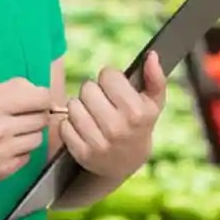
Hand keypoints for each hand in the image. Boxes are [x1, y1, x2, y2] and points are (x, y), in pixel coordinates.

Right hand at [0, 77, 50, 192]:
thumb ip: (7, 90)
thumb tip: (36, 91)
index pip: (40, 97)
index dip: (41, 99)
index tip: (35, 102)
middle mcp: (0, 125)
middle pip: (41, 118)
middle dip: (34, 116)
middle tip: (20, 119)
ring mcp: (3, 150)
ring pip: (37, 138)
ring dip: (28, 135)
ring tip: (10, 135)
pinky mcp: (3, 170)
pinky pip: (26, 156)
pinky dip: (19, 152)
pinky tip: (2, 150)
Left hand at [61, 51, 166, 178]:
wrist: (127, 162)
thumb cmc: (140, 125)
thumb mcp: (153, 104)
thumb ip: (156, 78)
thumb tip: (152, 56)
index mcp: (136, 112)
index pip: (107, 75)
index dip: (110, 78)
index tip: (115, 88)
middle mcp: (117, 128)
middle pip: (87, 88)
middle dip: (94, 92)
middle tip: (102, 102)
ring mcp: (99, 142)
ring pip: (73, 105)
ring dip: (80, 107)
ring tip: (92, 114)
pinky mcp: (82, 153)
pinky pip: (64, 125)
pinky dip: (70, 124)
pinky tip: (83, 128)